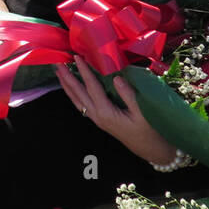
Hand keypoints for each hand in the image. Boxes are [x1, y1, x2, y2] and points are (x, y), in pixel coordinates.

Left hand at [56, 57, 176, 165]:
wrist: (151, 150)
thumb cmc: (149, 131)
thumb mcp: (142, 113)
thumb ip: (129, 95)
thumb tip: (117, 77)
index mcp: (106, 112)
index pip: (92, 87)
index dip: (84, 71)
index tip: (77, 57)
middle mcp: (97, 115)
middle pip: (78, 93)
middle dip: (67, 77)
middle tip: (57, 62)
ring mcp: (96, 119)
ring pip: (76, 100)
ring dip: (67, 85)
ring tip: (59, 72)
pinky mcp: (99, 120)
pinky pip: (81, 105)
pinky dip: (73, 94)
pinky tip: (71, 89)